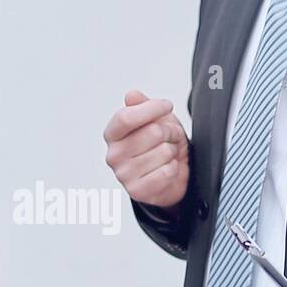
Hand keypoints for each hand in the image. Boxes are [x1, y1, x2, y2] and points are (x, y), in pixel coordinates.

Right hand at [103, 89, 189, 207]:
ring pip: (163, 151)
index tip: (166, 105)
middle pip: (152, 132)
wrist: (169, 176)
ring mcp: (123, 175)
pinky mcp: (137, 191)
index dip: (151, 108)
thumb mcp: (154, 119)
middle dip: (169, 132)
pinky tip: (166, 169)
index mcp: (113, 134)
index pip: (126, 117)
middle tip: (168, 137)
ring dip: (172, 151)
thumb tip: (132, 95)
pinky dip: (173, 168)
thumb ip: (142, 105)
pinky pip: (167, 171)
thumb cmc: (159, 145)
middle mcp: (113, 155)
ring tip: (167, 154)